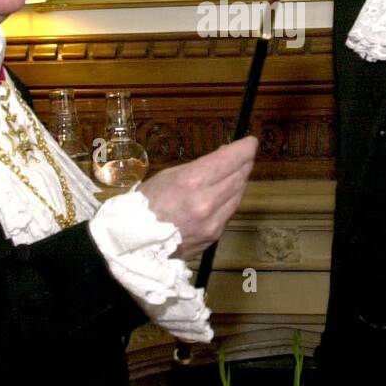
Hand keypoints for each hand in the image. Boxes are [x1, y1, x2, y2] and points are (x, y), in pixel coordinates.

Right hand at [139, 136, 256, 259]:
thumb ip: (199, 168)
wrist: (134, 243)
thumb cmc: (145, 203)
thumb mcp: (168, 175)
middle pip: (238, 177)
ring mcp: (212, 222)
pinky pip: (229, 213)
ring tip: (238, 172)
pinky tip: (227, 194)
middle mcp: (206, 202)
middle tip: (246, 156)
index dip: (244, 149)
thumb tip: (223, 158)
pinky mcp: (213, 237)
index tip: (251, 142)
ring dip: (240, 182)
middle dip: (244, 164)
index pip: (229, 160)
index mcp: (192, 181)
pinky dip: (231, 200)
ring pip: (238, 196)